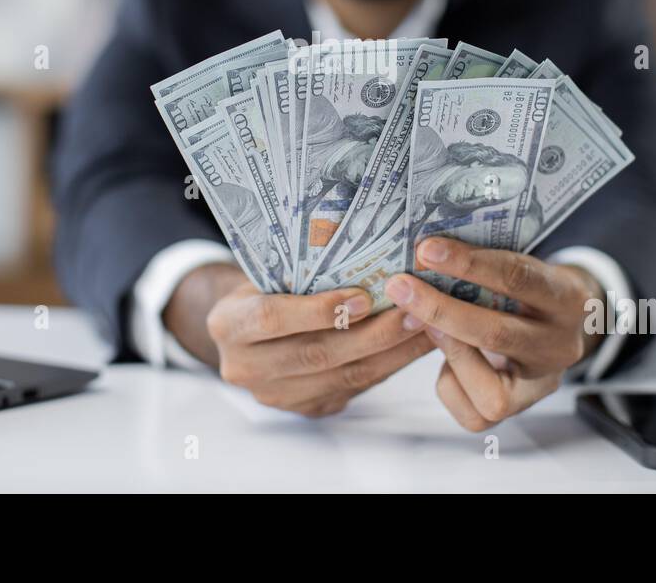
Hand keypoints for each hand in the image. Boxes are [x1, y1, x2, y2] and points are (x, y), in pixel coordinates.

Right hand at [204, 281, 434, 417]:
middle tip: (414, 310)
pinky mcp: (306, 408)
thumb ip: (301, 270)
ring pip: (343, 377)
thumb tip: (363, 247)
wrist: (248, 331)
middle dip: (372, 334)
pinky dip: (388, 366)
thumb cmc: (265, 288)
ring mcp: (276, 395)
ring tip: (426, 327)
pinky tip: (413, 347)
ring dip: (391, 353)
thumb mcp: (266, 273)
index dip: (318, 310)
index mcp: (229, 325)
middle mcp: (246, 367)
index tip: (362, 296)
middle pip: (316, 355)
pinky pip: (354, 389)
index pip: (272, 319)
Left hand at [384, 236, 604, 431]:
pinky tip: (448, 357)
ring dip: (443, 346)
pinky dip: (449, 379)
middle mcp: (560, 346)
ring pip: (486, 384)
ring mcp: (542, 384)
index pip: (518, 278)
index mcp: (568, 299)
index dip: (469, 264)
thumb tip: (423, 258)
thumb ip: (484, 264)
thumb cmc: (526, 289)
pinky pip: (473, 409)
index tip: (427, 249)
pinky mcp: (518, 410)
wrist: (558, 329)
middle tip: (400, 286)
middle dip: (440, 309)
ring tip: (415, 318)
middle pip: (496, 334)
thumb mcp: (521, 267)